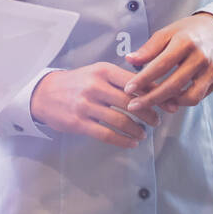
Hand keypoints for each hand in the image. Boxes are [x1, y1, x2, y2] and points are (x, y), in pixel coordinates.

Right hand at [30, 63, 162, 147]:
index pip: (135, 82)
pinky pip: (107, 134)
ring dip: (137, 129)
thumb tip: (150, 88)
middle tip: (157, 120)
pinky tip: (131, 142)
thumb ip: (120, 79)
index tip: (168, 102)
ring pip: (120, 120)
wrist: (44, 93)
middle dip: (149, 114)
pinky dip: (123, 141)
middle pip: (131, 102)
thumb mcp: (97, 72)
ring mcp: (86, 105)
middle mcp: (95, 86)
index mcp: (103, 70)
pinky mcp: (79, 123)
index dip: (155, 93)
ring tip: (144, 133)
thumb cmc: (77, 82)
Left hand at [122, 14, 212, 113]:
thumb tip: (129, 59)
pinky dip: (182, 101)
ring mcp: (210, 71)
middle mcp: (200, 57)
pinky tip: (169, 98)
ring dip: (168, 103)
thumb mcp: (168, 32)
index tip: (129, 88)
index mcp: (186, 42)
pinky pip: (197, 98)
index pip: (161, 65)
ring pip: (188, 97)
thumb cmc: (189, 32)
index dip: (143, 79)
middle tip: (133, 105)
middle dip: (151, 98)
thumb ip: (149, 48)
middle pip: (173, 85)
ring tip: (152, 101)